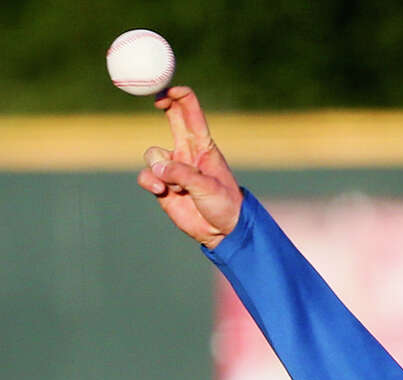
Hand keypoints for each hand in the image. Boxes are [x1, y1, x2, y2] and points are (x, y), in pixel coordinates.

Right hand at [136, 87, 240, 247]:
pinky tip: (162, 192)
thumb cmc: (224, 205)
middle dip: (164, 104)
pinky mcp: (163, 186)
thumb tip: (158, 169)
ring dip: (158, 168)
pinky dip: (150, 182)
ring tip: (173, 187)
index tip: (168, 92)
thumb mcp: (207, 187)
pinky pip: (147, 176)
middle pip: (172, 118)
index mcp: (203, 146)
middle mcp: (186, 152)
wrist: (222, 232)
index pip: (191, 112)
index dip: (179, 97)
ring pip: (153, 154)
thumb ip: (182, 174)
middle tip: (157, 100)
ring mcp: (173, 168)